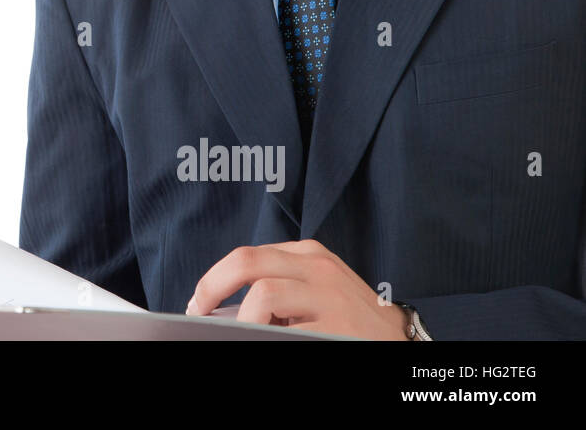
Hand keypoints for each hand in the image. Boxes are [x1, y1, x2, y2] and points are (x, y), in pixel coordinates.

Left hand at [185, 239, 409, 339]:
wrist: (398, 341)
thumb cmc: (347, 319)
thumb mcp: (313, 292)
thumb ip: (276, 288)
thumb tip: (220, 309)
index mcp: (307, 254)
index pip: (246, 257)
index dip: (213, 281)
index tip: (199, 304)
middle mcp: (317, 266)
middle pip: (246, 262)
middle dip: (212, 288)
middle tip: (199, 315)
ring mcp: (329, 294)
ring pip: (263, 293)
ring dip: (243, 321)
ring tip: (241, 336)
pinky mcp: (338, 324)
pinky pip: (287, 331)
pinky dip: (264, 338)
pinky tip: (264, 343)